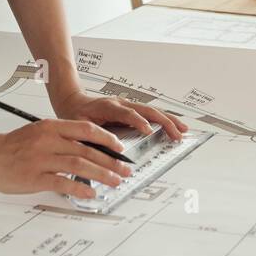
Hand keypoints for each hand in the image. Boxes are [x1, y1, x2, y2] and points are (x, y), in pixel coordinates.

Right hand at [0, 119, 134, 199]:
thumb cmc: (14, 146)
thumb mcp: (39, 132)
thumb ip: (62, 138)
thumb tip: (90, 149)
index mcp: (51, 127)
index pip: (87, 129)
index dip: (107, 139)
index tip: (120, 149)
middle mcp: (48, 140)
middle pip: (87, 149)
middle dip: (110, 161)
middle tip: (124, 170)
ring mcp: (41, 158)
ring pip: (79, 165)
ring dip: (101, 174)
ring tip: (114, 182)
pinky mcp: (34, 177)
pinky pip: (62, 183)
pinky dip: (79, 188)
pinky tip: (91, 193)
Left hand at [52, 89, 187, 142]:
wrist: (72, 100)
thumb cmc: (75, 114)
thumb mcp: (79, 128)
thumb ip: (92, 139)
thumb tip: (104, 155)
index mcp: (108, 107)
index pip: (127, 113)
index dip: (138, 122)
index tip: (148, 132)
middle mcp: (121, 104)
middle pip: (147, 110)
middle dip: (164, 122)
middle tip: (177, 134)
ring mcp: (128, 105)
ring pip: (152, 110)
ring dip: (168, 120)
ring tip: (183, 130)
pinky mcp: (130, 109)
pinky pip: (150, 113)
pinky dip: (163, 119)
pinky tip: (173, 127)